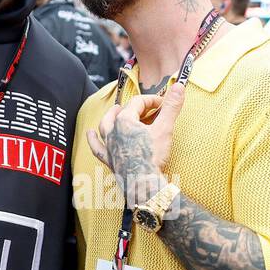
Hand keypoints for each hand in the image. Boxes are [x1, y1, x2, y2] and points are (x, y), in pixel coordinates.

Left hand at [86, 82, 185, 207]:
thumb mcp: (165, 129)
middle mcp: (113, 131)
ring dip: (110, 117)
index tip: (163, 104)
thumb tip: (178, 86)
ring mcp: (109, 146)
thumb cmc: (152, 157)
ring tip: (114, 112)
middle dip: (132, 107)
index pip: (138, 103)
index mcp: (125, 121)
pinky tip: (90, 134)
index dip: (151, 100)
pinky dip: (93, 140)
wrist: (143, 184)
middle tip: (141, 107)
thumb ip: (171, 107)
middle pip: (120, 113)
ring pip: (105, 126)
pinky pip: (97, 147)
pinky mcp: (109, 159)